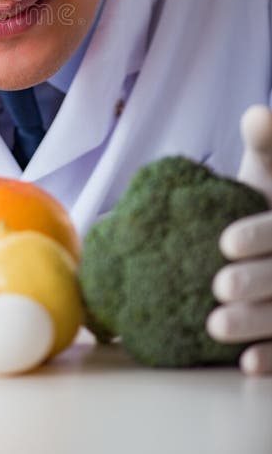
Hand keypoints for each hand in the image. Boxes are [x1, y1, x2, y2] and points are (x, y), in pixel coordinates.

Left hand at [207, 105, 271, 374]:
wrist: (262, 242)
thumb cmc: (264, 201)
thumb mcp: (270, 171)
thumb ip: (268, 144)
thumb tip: (258, 114)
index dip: (261, 237)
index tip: (224, 241)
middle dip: (258, 284)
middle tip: (217, 286)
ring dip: (257, 326)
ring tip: (213, 326)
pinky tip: (244, 365)